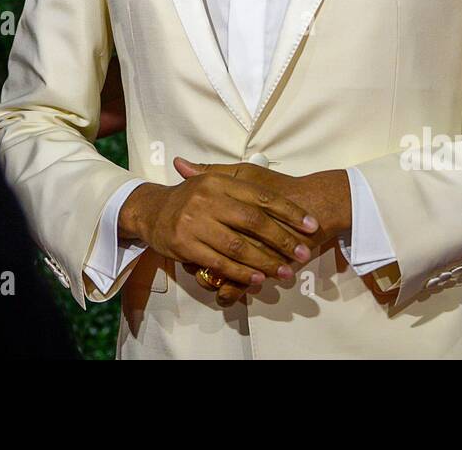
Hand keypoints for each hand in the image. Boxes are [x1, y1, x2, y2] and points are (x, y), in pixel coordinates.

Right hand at [119, 158, 319, 305]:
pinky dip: (241, 273)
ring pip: (239, 246)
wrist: (151, 210)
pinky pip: (220, 263)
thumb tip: (279, 187)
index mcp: (219, 182)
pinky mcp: (186, 245)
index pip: (262, 197)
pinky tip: (257, 279)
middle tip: (303, 253)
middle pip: (254, 222)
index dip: (289, 211)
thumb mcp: (213, 182)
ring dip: (265, 262)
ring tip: (285, 272)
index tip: (311, 225)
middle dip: (282, 240)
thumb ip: (241, 182)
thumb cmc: (190, 196)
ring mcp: (195, 222)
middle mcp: (208, 199)